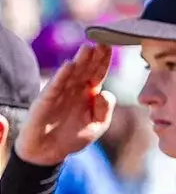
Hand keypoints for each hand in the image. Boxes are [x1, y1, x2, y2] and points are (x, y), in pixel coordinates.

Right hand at [15, 44, 116, 165]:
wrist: (48, 152)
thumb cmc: (73, 137)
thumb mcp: (96, 126)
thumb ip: (105, 110)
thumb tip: (105, 92)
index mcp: (88, 93)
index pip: (98, 73)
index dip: (104, 61)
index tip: (112, 47)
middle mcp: (74, 90)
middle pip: (86, 69)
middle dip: (94, 56)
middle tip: (103, 41)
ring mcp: (59, 94)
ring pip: (71, 74)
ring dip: (80, 61)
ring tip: (88, 47)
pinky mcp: (46, 101)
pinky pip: (55, 87)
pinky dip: (62, 77)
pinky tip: (69, 66)